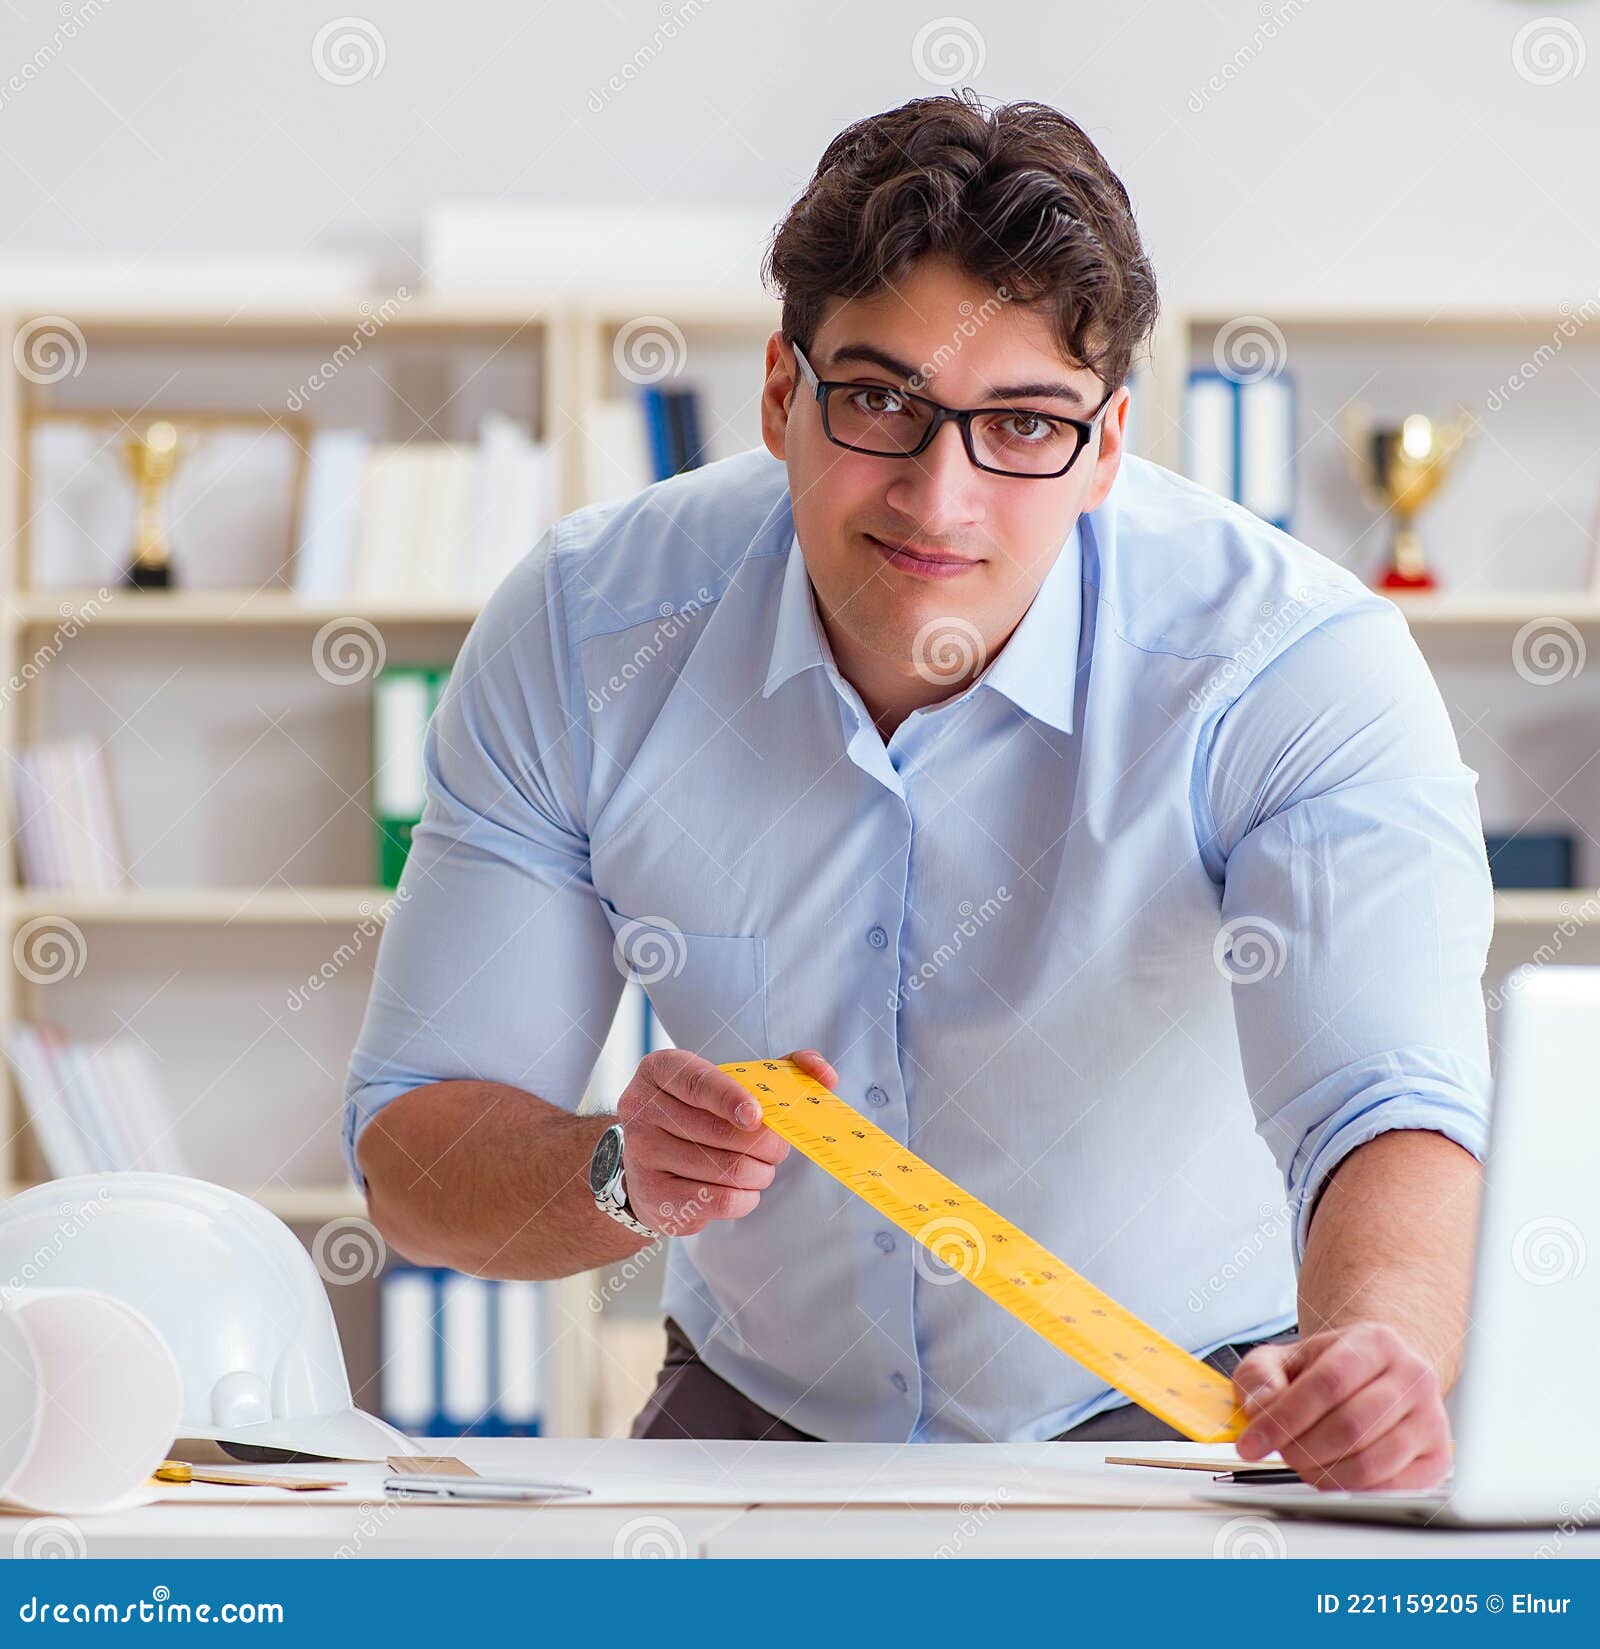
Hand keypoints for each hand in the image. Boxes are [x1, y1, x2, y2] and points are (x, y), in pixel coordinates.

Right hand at [615, 1047, 837, 1236]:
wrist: (649, 1164)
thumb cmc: (701, 1114)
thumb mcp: (731, 1081)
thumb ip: (782, 1069)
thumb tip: (824, 1075)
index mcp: (660, 1070)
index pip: (697, 1083)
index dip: (730, 1098)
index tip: (758, 1115)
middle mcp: (642, 1109)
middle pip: (718, 1132)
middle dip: (765, 1144)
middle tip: (778, 1148)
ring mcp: (642, 1155)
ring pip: (724, 1170)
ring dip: (759, 1173)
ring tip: (761, 1169)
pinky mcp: (653, 1197)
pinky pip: (717, 1201)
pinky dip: (745, 1199)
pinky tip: (744, 1190)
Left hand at [1232, 1322, 1451, 1490]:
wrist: (1379, 1376)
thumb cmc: (1331, 1369)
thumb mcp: (1285, 1358)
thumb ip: (1260, 1376)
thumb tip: (1259, 1407)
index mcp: (1375, 1342)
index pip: (1327, 1383)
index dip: (1283, 1418)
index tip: (1252, 1442)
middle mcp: (1413, 1376)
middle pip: (1349, 1426)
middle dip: (1301, 1448)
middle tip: (1279, 1453)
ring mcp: (1431, 1419)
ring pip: (1370, 1461)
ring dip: (1323, 1472)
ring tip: (1302, 1462)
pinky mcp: (1437, 1459)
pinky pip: (1391, 1488)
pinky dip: (1351, 1490)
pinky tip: (1330, 1475)